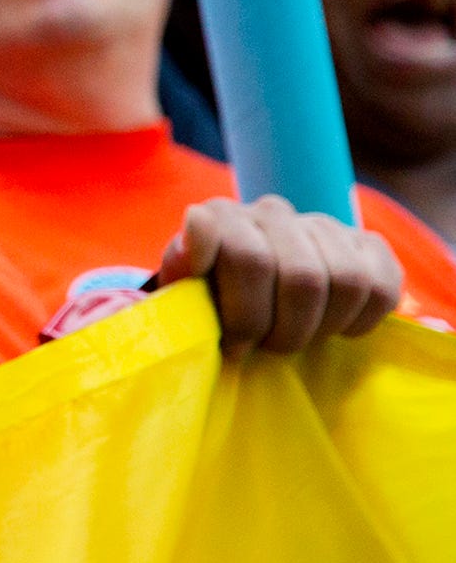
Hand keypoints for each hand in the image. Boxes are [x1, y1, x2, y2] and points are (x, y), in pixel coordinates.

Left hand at [160, 195, 400, 359]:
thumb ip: (181, 268)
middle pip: (301, 278)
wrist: (245, 295)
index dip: (245, 313)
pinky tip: (332, 329)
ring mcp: (321, 223)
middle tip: (262, 350)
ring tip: (292, 339)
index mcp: (221, 217)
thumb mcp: (183, 294)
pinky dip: (360, 320)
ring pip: (346, 281)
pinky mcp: (366, 244)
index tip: (232, 343)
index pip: (248, 258)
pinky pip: (381, 285)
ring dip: (320, 328)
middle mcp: (271, 211)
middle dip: (281, 332)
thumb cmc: (209, 301)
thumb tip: (195, 228)